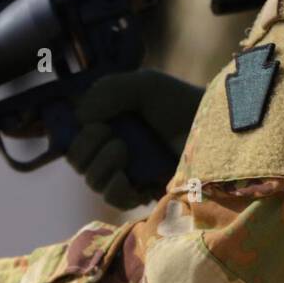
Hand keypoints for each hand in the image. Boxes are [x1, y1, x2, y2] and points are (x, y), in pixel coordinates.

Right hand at [65, 68, 202, 208]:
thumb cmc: (183, 104)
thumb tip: (81, 119)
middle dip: (84, 144)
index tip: (77, 123)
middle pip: (75, 158)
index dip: (67, 132)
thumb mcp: (142, 85)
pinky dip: (113, 184)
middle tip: (109, 131)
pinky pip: (111, 197)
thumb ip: (106, 92)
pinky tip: (127, 173)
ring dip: (100, 162)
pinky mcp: (144, 194)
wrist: (217, 128)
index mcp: (111, 123)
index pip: (73, 134)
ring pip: (90, 178)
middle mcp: (116, 149)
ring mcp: (129, 174)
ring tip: (124, 148)